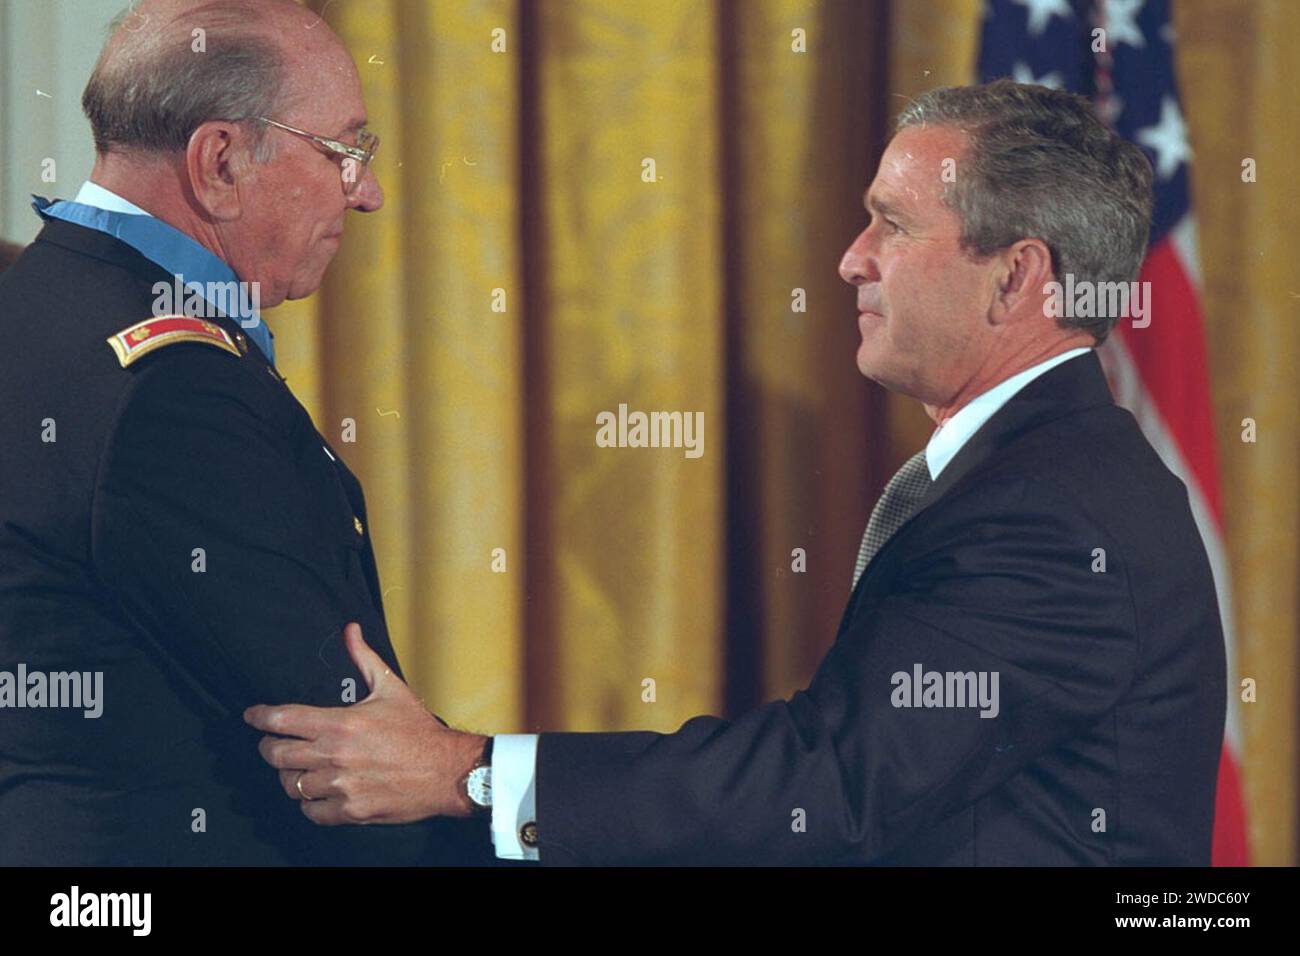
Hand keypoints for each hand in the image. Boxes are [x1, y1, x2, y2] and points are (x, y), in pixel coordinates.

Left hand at [242, 622, 486, 824]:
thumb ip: (364, 659)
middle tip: (271, 744)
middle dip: (268, 747)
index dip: (260, 717)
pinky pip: (311, 811)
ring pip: (290, 784)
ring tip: (296, 769)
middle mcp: (335, 755)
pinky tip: (316, 793)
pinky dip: (309, 803)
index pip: (283, 719)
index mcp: (340, 723)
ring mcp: (341, 786)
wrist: (445, 770)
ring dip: (289, 775)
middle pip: (276, 754)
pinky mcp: (350, 810)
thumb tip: (350, 630)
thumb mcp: (390, 688)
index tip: (253, 716)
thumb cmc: (418, 730)